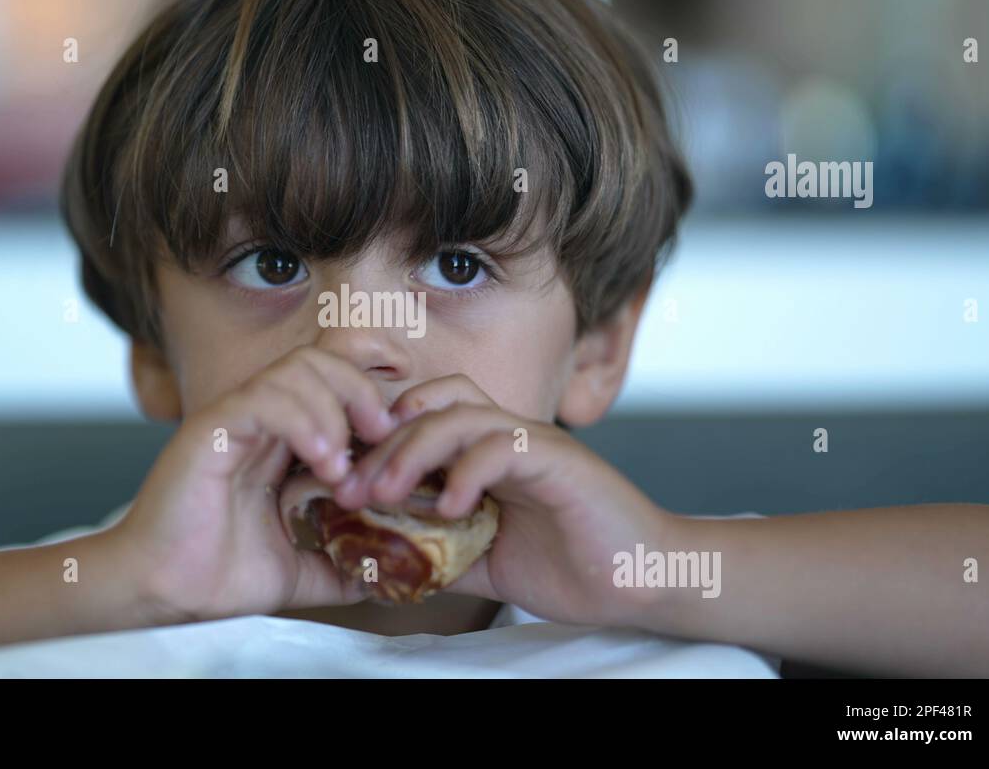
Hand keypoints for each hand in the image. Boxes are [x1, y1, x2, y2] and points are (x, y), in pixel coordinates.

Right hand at [112, 346, 398, 623]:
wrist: (163, 594)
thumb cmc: (218, 578)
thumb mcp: (301, 573)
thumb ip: (341, 566)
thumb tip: (385, 576)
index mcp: (279, 441)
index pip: (330, 383)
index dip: (368, 400)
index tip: (391, 445)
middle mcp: (258, 420)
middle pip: (320, 362)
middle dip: (359, 391)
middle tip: (378, 437)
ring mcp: (234, 419)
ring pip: (296, 370)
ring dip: (333, 409)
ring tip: (340, 464)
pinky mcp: (212, 428)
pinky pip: (265, 397)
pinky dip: (304, 420)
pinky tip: (322, 461)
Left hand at [332, 374, 672, 626]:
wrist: (643, 581)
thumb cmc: (573, 566)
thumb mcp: (485, 563)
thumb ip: (440, 555)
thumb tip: (383, 566)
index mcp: (487, 454)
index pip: (422, 419)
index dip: (379, 444)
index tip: (344, 485)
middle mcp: (506, 437)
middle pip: (429, 408)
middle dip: (380, 447)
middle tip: (348, 489)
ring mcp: (532, 442)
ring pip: (459, 415)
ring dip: (413, 451)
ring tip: (384, 494)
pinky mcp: (558, 458)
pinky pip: (501, 445)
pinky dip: (467, 471)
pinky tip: (449, 508)